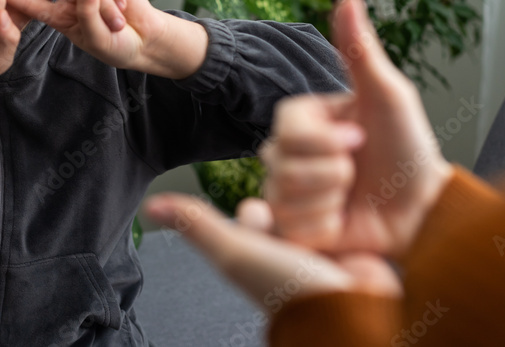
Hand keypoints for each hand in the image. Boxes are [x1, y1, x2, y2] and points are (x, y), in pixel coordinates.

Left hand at [143, 192, 400, 313]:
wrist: (351, 307)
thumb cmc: (289, 291)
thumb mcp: (234, 249)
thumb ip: (197, 225)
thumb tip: (150, 206)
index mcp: (258, 257)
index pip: (251, 216)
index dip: (254, 210)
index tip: (259, 209)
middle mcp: (289, 255)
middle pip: (287, 206)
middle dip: (294, 196)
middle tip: (300, 197)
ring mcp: (322, 254)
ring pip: (317, 208)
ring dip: (322, 198)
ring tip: (328, 198)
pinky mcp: (354, 250)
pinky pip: (348, 217)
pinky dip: (349, 210)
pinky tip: (350, 202)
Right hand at [264, 0, 452, 257]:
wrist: (424, 210)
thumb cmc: (409, 149)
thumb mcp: (387, 95)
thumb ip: (360, 49)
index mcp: (304, 120)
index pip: (286, 125)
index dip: (323, 139)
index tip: (360, 140)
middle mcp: (290, 154)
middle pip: (278, 161)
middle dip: (330, 170)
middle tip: (358, 171)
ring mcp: (288, 191)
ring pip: (283, 193)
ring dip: (329, 197)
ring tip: (351, 197)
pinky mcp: (293, 228)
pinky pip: (289, 225)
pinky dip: (323, 225)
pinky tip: (342, 220)